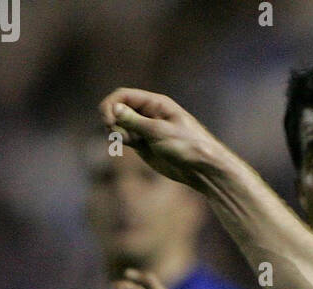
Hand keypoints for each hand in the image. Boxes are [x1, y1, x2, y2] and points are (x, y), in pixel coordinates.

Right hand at [98, 88, 228, 190]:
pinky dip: (122, 139)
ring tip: (127, 141)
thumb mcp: (160, 132)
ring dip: (116, 131)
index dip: (111, 105)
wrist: (203, 169)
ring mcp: (145, 129)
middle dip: (113, 119)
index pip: (123, 96)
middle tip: (119, 135)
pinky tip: (127, 145)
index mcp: (155, 104)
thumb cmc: (188, 146)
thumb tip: (115, 108)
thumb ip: (135, 121)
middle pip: (118, 108)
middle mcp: (148, 113)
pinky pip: (125, 137)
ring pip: (119, 123)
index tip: (109, 121)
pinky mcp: (144, 144)